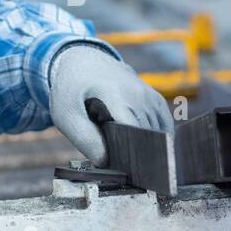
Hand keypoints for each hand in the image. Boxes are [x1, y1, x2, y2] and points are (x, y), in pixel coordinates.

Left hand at [48, 43, 172, 163]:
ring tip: (132, 156)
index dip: (131, 155)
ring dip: (148, 146)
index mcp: (115, 95)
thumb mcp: (66, 115)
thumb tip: (107, 162)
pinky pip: (164, 124)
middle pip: (148, 136)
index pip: (134, 133)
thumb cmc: (72, 89)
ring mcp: (149, 94)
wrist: (83, 59)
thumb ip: (85, 139)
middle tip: (124, 168)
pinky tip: (147, 147)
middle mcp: (138, 93)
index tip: (125, 171)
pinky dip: (159, 137)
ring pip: (159, 132)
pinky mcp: (155, 97)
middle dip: (138, 154)